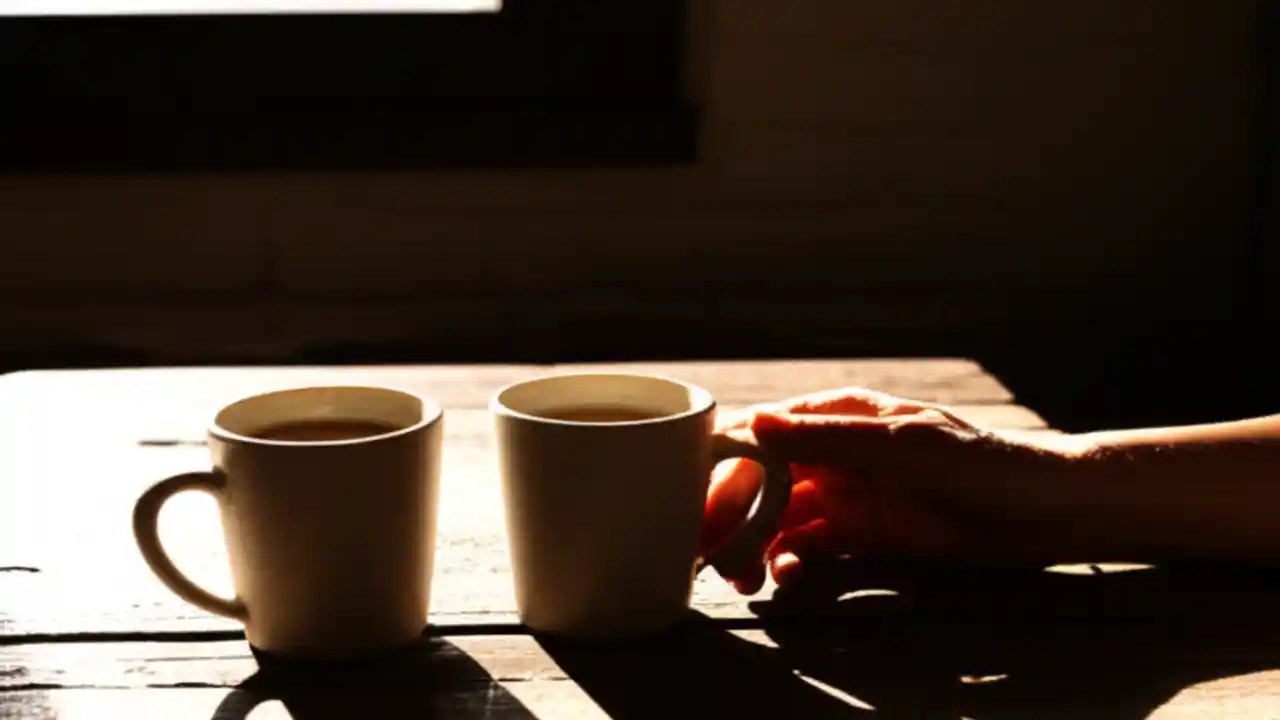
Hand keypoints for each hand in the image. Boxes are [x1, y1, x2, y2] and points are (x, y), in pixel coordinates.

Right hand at [700, 387, 1084, 594]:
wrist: (1040, 511)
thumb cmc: (975, 462)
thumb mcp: (897, 446)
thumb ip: (824, 438)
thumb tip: (751, 423)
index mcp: (837, 416)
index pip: (761, 433)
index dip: (723, 462)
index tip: (692, 496)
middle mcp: (834, 453)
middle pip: (762, 481)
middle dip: (732, 513)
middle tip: (709, 550)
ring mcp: (849, 495)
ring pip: (780, 519)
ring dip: (756, 544)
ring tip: (745, 575)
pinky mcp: (866, 534)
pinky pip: (813, 547)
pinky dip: (792, 562)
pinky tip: (787, 576)